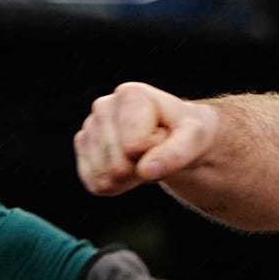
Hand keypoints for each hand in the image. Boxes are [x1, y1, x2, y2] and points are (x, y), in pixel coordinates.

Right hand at [75, 83, 219, 195]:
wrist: (177, 137)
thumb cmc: (187, 132)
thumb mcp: (195, 139)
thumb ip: (176, 153)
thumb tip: (147, 170)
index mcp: (129, 94)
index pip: (135, 146)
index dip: (156, 150)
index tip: (164, 137)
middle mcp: (103, 106)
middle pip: (117, 165)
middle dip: (141, 167)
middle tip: (154, 151)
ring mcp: (89, 128)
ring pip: (104, 176)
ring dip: (129, 177)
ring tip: (143, 157)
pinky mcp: (83, 149)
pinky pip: (93, 183)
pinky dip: (114, 185)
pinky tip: (128, 166)